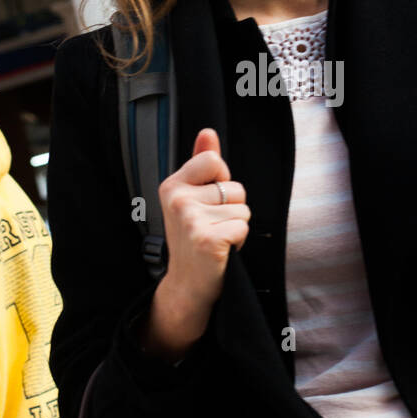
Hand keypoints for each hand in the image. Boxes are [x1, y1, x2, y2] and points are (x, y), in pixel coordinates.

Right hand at [158, 127, 250, 325]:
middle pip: (235, 188)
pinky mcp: (206, 239)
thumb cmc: (193, 238)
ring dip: (236, 226)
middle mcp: (177, 199)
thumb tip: (208, 133)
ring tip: (215, 238)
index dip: (222, 182)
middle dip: (233, 209)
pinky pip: (243, 228)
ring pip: (243, 209)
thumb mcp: (193, 197)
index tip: (208, 202)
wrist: (187, 284)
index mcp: (172, 185)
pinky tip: (220, 250)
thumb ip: (201, 164)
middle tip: (211, 227)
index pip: (214, 161)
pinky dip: (238, 242)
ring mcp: (190, 220)